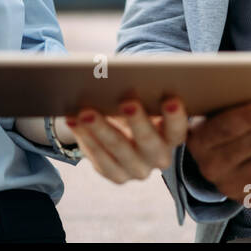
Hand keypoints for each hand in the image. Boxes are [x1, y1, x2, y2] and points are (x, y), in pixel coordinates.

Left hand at [64, 97, 188, 183]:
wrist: (126, 135)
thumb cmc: (140, 108)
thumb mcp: (145, 103)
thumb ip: (144, 94)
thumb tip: (126, 75)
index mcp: (172, 137)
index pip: (177, 129)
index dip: (175, 116)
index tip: (171, 99)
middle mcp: (159, 158)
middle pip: (149, 142)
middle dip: (137, 121)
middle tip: (127, 101)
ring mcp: (138, 170)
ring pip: (119, 150)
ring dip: (101, 129)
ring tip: (86, 111)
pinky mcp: (117, 175)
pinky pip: (100, 158)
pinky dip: (85, 137)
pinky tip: (73, 120)